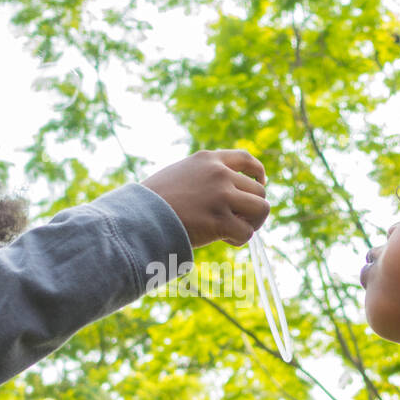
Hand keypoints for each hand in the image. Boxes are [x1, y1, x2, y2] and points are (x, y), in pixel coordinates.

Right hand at [141, 149, 269, 247]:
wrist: (138, 217)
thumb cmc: (153, 202)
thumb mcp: (179, 175)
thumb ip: (204, 177)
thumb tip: (228, 194)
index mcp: (208, 160)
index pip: (246, 160)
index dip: (258, 174)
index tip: (259, 185)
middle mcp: (219, 174)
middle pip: (259, 191)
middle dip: (252, 209)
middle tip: (236, 221)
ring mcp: (221, 196)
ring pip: (261, 209)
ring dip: (252, 223)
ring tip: (234, 230)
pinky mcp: (220, 220)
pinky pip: (246, 232)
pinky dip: (238, 239)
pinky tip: (222, 239)